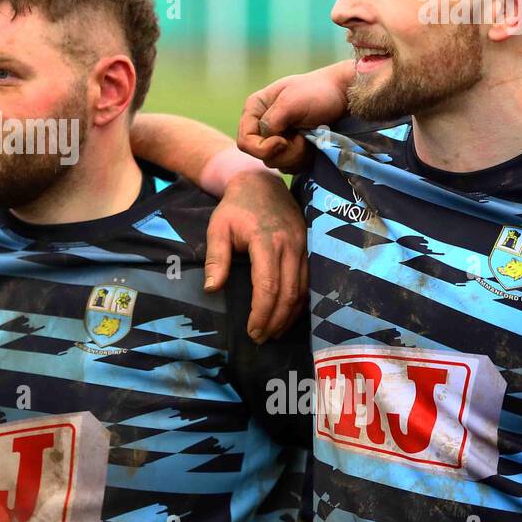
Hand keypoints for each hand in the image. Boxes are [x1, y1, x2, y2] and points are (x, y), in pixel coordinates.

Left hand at [203, 168, 307, 342]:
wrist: (260, 184)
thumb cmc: (235, 208)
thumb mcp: (218, 229)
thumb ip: (216, 259)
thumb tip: (212, 289)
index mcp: (267, 241)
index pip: (269, 286)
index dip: (262, 313)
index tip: (251, 330)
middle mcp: (291, 246)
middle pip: (289, 293)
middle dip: (276, 321)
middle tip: (261, 338)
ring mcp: (304, 246)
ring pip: (303, 290)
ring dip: (290, 316)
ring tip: (273, 332)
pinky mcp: (309, 248)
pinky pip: (309, 281)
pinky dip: (300, 302)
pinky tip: (288, 315)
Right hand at [239, 62, 352, 173]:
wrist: (343, 95)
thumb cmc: (318, 93)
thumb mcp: (291, 103)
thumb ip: (271, 121)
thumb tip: (266, 140)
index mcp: (255, 109)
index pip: (245, 141)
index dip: (262, 148)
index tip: (283, 141)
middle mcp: (261, 125)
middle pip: (260, 155)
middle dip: (284, 151)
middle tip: (302, 138)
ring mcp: (276, 138)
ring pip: (276, 162)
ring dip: (295, 155)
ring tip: (308, 138)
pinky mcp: (290, 148)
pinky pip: (288, 165)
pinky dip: (301, 159)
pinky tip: (311, 145)